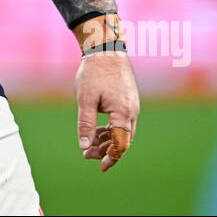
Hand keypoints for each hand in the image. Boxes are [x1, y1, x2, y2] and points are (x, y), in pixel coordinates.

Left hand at [74, 51, 139, 171]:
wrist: (106, 48)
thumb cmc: (94, 72)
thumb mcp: (85, 100)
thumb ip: (86, 125)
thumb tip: (84, 147)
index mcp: (123, 113)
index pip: (120, 144)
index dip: (111, 158)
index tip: (101, 167)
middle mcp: (132, 111)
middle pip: (123, 140)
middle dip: (106, 150)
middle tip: (86, 154)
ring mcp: (132, 105)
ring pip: (122, 131)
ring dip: (107, 140)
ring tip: (89, 144)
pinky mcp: (128, 100)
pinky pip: (122, 121)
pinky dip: (111, 128)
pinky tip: (98, 131)